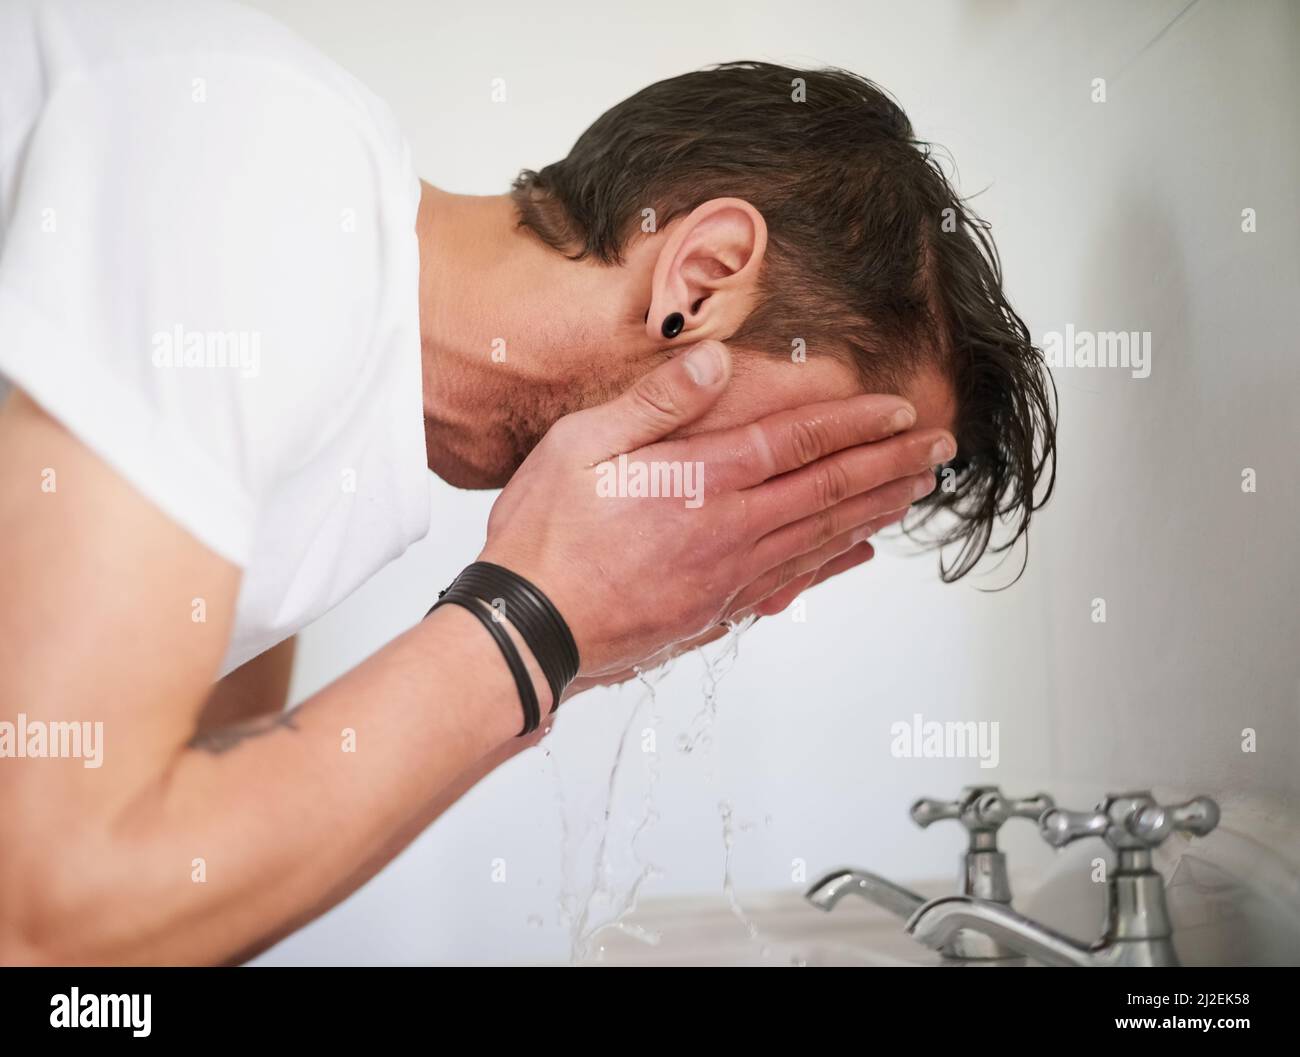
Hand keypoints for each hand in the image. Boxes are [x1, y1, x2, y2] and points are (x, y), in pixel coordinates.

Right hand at [479, 340, 953, 678]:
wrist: (529, 631)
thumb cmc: (546, 537)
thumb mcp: (581, 447)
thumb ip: (655, 405)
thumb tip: (717, 363)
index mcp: (700, 483)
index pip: (797, 442)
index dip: (855, 422)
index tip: (902, 409)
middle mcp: (729, 531)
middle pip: (828, 491)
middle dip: (890, 464)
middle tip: (939, 449)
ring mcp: (728, 577)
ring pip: (822, 537)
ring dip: (875, 509)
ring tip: (915, 491)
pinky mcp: (715, 610)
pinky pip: (793, 582)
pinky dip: (834, 563)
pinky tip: (856, 554)